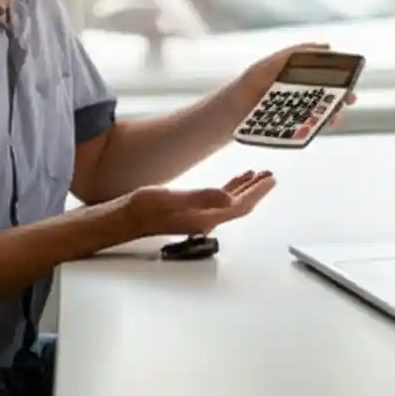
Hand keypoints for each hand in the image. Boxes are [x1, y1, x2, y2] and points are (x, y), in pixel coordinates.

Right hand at [120, 170, 276, 236]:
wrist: (123, 218)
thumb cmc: (143, 209)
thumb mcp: (172, 198)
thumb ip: (201, 198)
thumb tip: (227, 198)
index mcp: (205, 218)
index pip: (240, 206)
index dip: (258, 192)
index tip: (271, 179)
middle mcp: (205, 220)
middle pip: (239, 205)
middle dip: (255, 190)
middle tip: (269, 175)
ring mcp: (198, 217)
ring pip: (228, 202)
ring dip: (243, 189)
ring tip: (256, 175)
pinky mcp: (189, 212)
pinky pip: (216, 200)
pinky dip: (227, 189)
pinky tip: (229, 184)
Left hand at [231, 43, 357, 127]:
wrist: (228, 116)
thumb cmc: (247, 85)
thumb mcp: (269, 65)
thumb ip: (294, 54)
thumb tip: (325, 47)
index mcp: (294, 72)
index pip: (322, 69)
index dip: (338, 70)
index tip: (351, 73)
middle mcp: (297, 90)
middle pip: (325, 90)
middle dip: (340, 93)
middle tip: (351, 98)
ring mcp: (294, 108)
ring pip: (321, 108)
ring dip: (334, 110)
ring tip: (338, 114)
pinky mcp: (291, 126)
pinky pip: (311, 124)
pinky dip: (322, 124)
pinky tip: (328, 124)